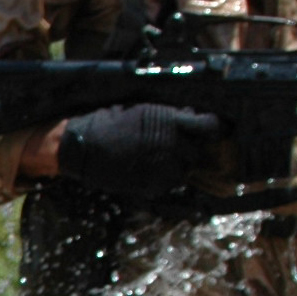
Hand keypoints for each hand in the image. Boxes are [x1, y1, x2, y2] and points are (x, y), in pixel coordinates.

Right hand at [54, 104, 225, 200]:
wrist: (81, 148)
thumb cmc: (108, 122)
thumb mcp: (141, 109)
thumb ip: (170, 115)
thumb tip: (190, 116)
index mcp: (171, 123)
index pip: (211, 127)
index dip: (215, 128)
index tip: (214, 130)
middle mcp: (173, 147)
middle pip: (199, 151)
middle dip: (191, 147)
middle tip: (176, 144)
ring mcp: (163, 169)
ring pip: (185, 170)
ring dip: (178, 164)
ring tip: (158, 157)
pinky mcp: (152, 186)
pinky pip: (169, 183)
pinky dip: (163, 177)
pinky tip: (147, 168)